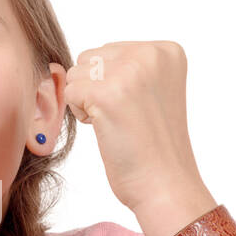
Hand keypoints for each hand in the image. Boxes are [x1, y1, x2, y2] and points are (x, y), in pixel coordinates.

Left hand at [64, 40, 217, 235]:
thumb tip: (76, 64)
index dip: (112, 84)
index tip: (137, 108)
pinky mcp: (106, 94)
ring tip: (116, 123)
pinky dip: (80, 115)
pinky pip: (69, 93)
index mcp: (166, 51)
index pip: (110, 51)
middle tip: (124, 118)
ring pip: (76, 73)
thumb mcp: (151, 91)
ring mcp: (129, 72)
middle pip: (90, 58)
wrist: (165, 185)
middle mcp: (150, 54)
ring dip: (87, 101)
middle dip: (96, 88)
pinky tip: (106, 130)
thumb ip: (127, 67)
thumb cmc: (154, 147)